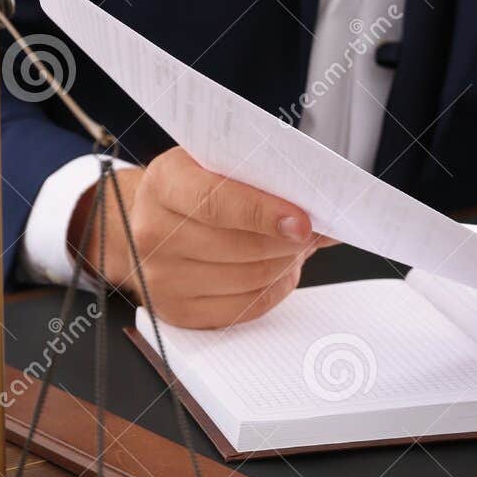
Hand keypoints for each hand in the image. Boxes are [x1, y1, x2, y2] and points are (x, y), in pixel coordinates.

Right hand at [71, 146, 327, 328]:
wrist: (153, 222)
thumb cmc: (195, 190)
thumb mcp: (219, 165)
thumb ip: (263, 180)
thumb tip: (323, 207)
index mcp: (164, 183)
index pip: (216, 202)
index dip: (264, 213)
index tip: (303, 222)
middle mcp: (154, 233)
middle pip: (241, 247)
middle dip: (289, 241)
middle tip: (312, 230)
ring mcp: (162, 278)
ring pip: (250, 279)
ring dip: (287, 263)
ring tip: (294, 246)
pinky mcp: (178, 312)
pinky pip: (247, 307)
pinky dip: (276, 287)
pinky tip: (280, 269)